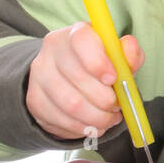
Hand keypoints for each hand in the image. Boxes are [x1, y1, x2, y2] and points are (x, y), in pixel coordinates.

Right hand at [26, 22, 143, 140]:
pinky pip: (62, 121)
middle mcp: (51, 52)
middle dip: (105, 99)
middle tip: (117, 105)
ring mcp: (39, 77)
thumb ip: (128, 53)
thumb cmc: (97, 65)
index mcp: (74, 34)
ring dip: (97, 117)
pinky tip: (94, 124)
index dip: (98, 62)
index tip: (113, 78)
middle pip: (77, 78)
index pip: (81, 41)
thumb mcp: (117, 57)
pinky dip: (84, 127)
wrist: (66, 78)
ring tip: (109, 117)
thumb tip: (129, 48)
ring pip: (71, 104)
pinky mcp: (35, 100)